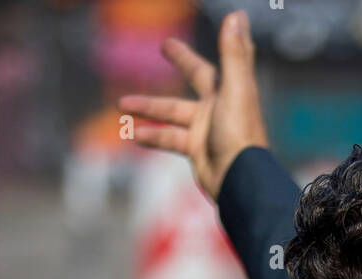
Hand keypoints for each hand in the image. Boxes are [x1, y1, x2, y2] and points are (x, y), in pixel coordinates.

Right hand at [118, 8, 268, 201]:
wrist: (240, 180)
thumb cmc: (240, 133)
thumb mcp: (236, 88)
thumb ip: (234, 52)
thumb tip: (237, 14)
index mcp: (228, 88)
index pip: (216, 55)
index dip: (210, 38)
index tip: (193, 26)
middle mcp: (218, 105)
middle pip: (197, 77)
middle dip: (180, 61)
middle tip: (162, 46)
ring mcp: (206, 129)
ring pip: (172, 113)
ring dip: (147, 108)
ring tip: (121, 104)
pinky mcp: (197, 151)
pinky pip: (169, 139)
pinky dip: (151, 136)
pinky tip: (134, 134)